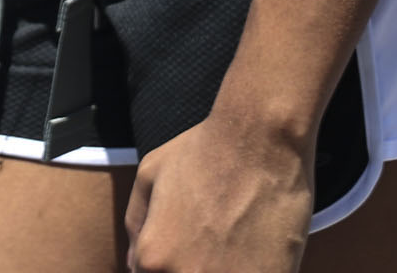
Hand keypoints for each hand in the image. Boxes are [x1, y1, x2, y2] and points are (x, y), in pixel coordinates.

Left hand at [125, 112, 315, 272]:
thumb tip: (135, 264)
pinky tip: (254, 255)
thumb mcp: (149, 176)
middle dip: (193, 268)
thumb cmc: (205, 150)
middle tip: (212, 246)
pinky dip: (252, 271)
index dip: (168, 266)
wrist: (261, 137)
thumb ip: (137, 226)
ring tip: (234, 250)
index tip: (188, 250)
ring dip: (222, 270)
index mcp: (152, 260)